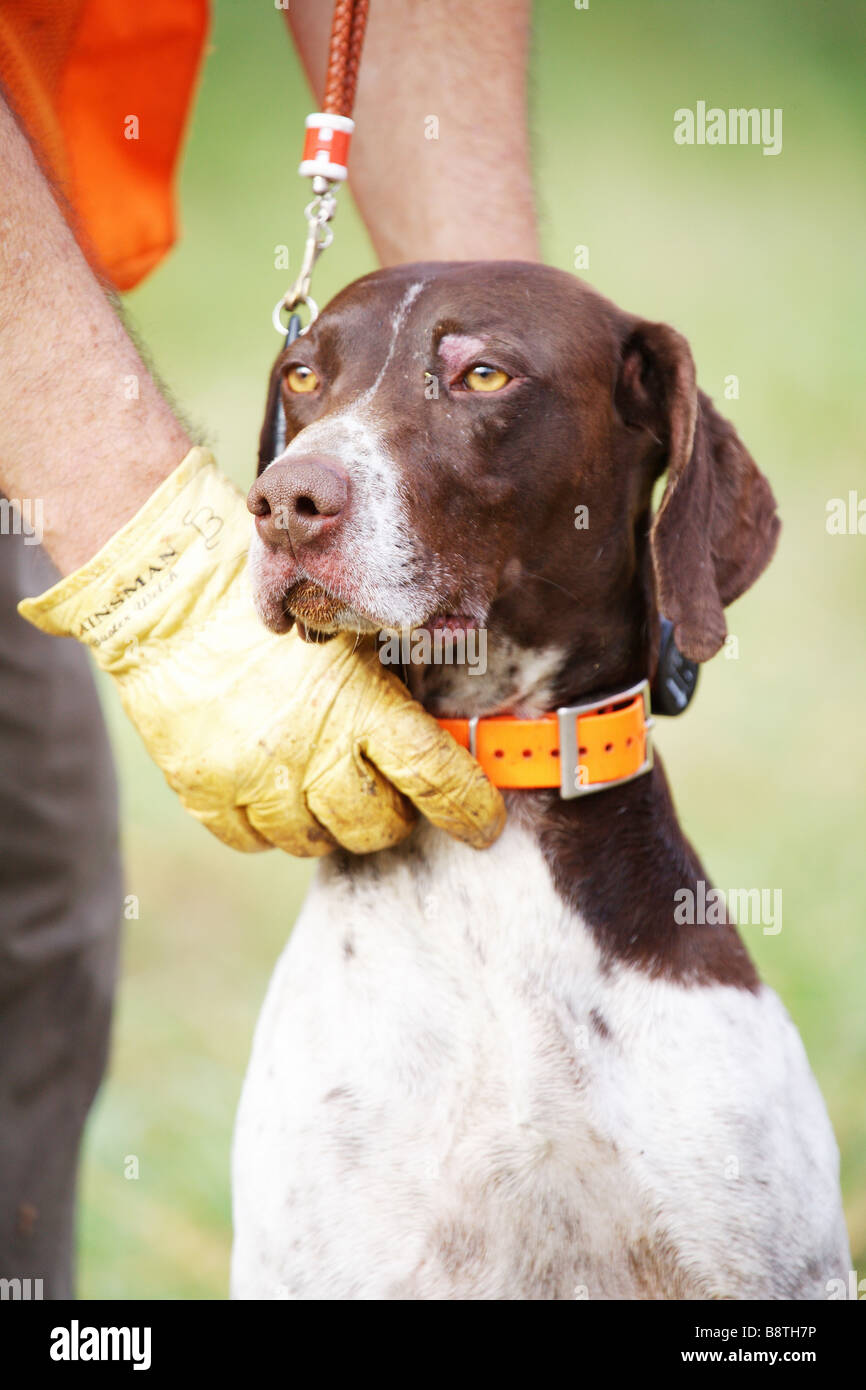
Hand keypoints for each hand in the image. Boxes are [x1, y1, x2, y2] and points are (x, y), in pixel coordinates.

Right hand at [18, 449, 505, 854]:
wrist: (172, 594)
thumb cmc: (276, 606)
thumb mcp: (353, 632)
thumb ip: (397, 685)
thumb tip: (448, 733)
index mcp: (359, 703)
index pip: (434, 777)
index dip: (469, 810)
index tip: (482, 825)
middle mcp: (308, 750)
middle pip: (375, 826)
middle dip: (392, 816)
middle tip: (388, 791)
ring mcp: (252, 776)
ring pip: (313, 842)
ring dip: (329, 821)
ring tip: (323, 784)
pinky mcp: (204, 790)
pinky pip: (252, 842)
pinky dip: (269, 824)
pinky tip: (272, 787)